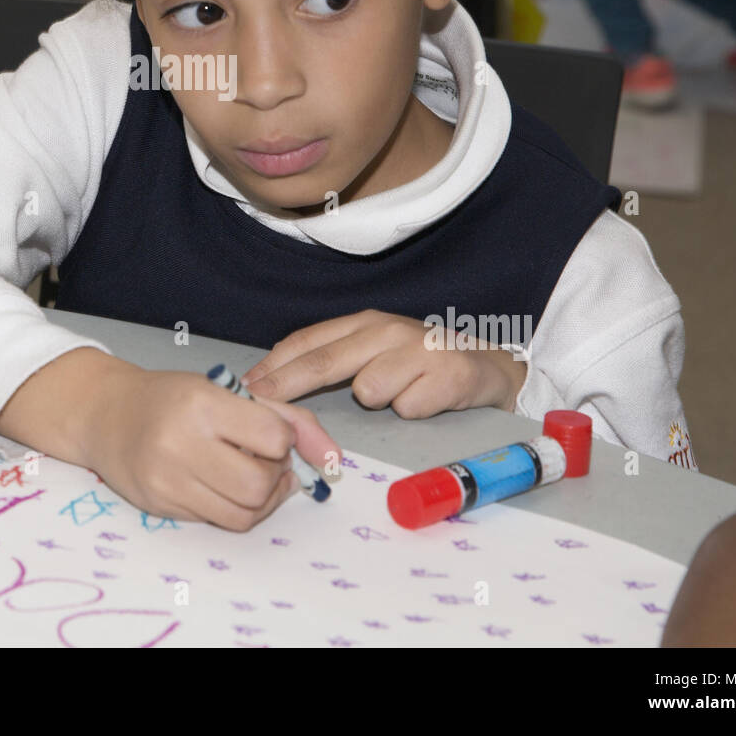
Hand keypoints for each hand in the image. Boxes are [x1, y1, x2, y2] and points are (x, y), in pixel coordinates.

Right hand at [78, 367, 339, 531]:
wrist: (104, 414)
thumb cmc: (171, 397)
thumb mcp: (226, 389)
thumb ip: (287, 417)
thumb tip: (334, 459)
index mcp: (202, 403)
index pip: (273, 438)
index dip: (281, 440)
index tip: (268, 433)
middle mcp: (181, 443)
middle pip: (259, 486)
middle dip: (274, 478)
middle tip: (263, 462)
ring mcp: (167, 480)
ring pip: (242, 515)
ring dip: (259, 501)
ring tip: (248, 477)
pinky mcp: (159, 507)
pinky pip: (216, 522)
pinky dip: (231, 509)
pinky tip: (221, 486)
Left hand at [241, 309, 526, 417]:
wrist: (488, 368)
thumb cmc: (420, 363)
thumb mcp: (376, 351)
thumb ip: (337, 358)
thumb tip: (278, 380)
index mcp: (366, 323)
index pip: (309, 340)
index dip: (275, 363)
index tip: (247, 384)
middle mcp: (388, 331)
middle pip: (325, 361)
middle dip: (287, 384)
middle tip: (260, 403)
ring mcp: (417, 351)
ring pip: (369, 389)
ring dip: (376, 401)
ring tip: (399, 394)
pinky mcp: (445, 376)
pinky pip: (406, 408)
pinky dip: (411, 412)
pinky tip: (426, 401)